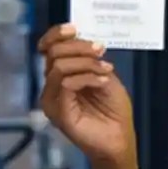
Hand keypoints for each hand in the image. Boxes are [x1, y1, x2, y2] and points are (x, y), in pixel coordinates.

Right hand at [37, 24, 136, 166]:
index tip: (75, 29)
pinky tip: (102, 82)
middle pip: (53, 53)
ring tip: (105, 71)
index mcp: (61, 75)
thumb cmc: (114, 111)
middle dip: (79, 47)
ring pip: (58, 66)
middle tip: (100, 51)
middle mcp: (52, 86)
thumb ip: (91, 60)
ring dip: (86, 63)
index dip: (56, 34)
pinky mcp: (58, 111)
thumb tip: (84, 41)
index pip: (48, 48)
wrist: (119, 140)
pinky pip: (66, 84)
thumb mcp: (105, 76)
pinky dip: (86, 77)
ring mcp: (52, 99)